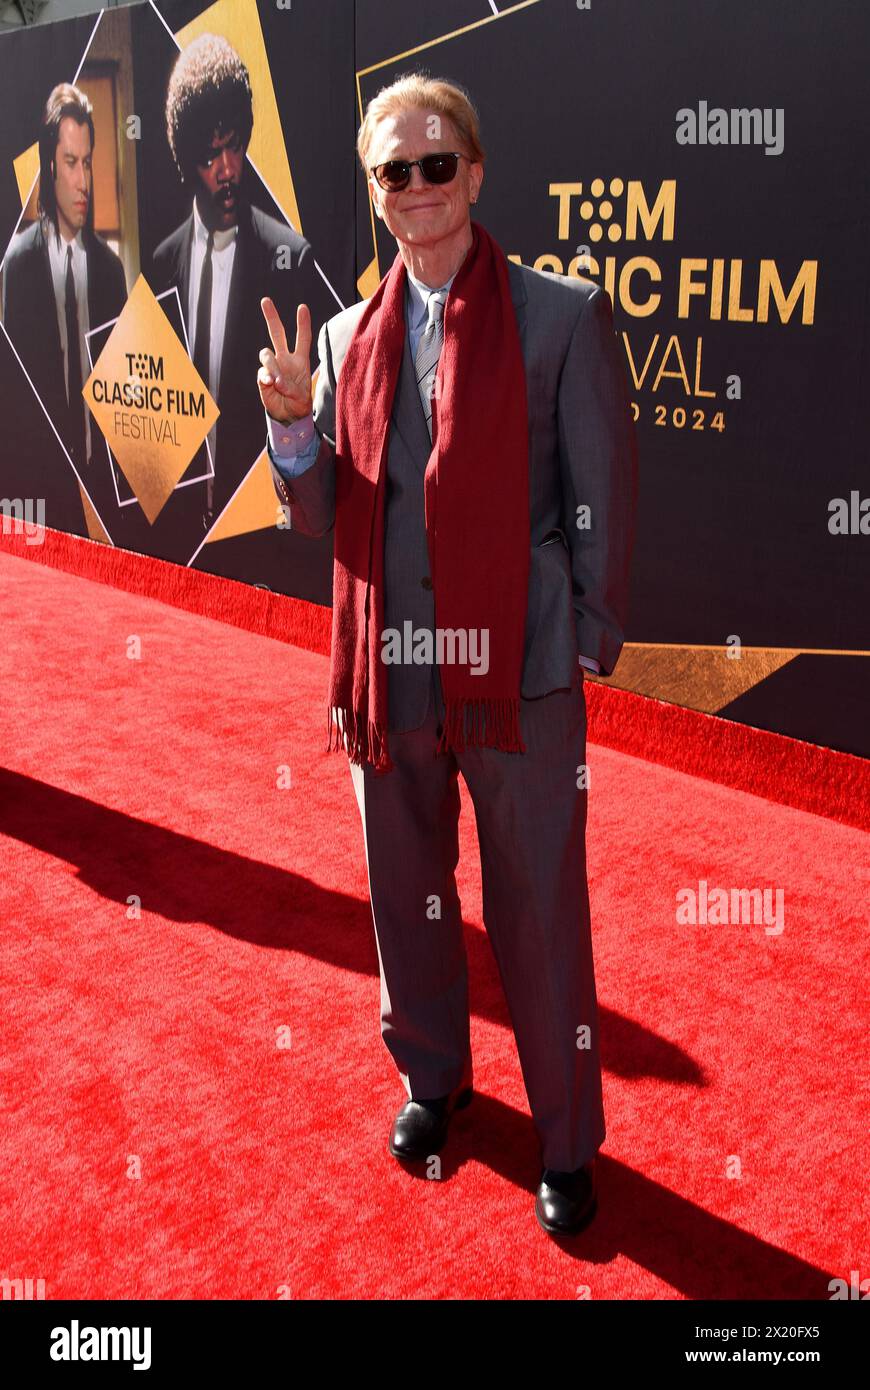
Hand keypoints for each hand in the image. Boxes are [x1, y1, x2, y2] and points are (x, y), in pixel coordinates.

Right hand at [258, 297, 312, 422]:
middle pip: (277, 333)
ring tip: (278, 383)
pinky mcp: (263, 378)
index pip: (302, 338)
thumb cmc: (299, 403)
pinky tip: (271, 384)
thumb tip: (275, 381)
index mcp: (300, 360)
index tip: (302, 307)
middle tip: (265, 300)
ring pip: (266, 354)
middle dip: (272, 317)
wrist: (289, 416)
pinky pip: (261, 372)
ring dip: (272, 366)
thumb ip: (291, 388)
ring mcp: (273, 367)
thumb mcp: (302, 397)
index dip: (302, 323)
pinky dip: (265, 377)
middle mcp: (285, 360)